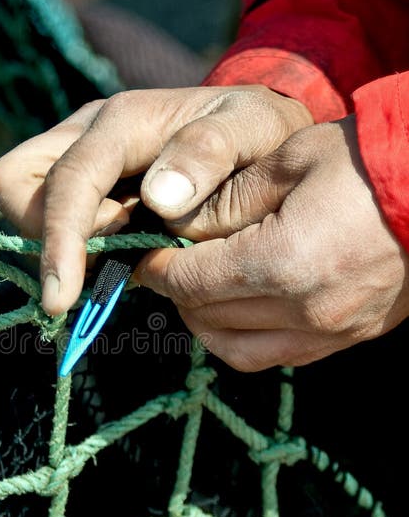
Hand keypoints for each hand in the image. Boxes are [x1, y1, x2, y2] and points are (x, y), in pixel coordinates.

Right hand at [0, 86, 311, 313]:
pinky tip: (131, 257)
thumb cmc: (260, 131)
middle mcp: (86, 135)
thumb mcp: (253, 127)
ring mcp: (79, 162)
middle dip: (49, 237)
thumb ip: (210, 150)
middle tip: (117, 254)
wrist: (260, 132)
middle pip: (13, 185)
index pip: (69, 178)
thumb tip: (156, 199)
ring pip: (25, 207)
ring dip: (66, 247)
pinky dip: (81, 254)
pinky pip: (55, 228)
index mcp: (124, 121)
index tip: (62, 298)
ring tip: (133, 251)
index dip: (60, 238)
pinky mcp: (86, 193)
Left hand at [134, 117, 408, 370]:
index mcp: (282, 262)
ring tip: (205, 288)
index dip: (159, 268)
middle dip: (180, 291)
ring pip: (236, 350)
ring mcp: (330, 331)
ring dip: (208, 323)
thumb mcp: (289, 160)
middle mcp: (304, 310)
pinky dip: (248, 337)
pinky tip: (246, 305)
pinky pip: (278, 356)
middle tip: (174, 264)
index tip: (149, 252)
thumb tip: (175, 226)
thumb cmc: (367, 162)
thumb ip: (226, 200)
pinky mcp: (349, 338)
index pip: (191, 282)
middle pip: (207, 317)